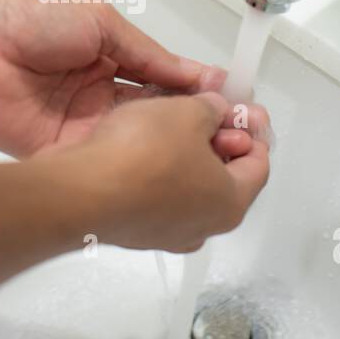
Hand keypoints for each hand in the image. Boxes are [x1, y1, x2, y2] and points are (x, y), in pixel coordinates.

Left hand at [0, 0, 249, 156]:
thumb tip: (197, 75)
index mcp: (113, 60)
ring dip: (171, 148)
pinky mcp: (63, 155)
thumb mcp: (104, 24)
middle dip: (195, 126)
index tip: (235, 104)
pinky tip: (162, 167)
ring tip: (209, 152)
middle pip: (158, 119)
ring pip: (137, 144)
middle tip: (234, 135)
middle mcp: (101, 98)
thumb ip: (150, 56)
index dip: (201, 93)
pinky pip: (104, 163)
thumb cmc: (27, 19)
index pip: (167, 82)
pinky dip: (132, 165)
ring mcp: (83, 129)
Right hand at [52, 91, 270, 252]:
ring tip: (168, 121)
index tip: (240, 104)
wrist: (80, 194)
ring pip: (187, 185)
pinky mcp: (132, 231)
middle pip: (223, 176)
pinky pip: (154, 195)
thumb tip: (214, 113)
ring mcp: (165, 233)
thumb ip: (210, 108)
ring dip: (184, 152)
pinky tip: (138, 144)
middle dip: (218, 137)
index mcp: (231, 203)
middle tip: (205, 109)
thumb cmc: (145, 153)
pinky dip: (155, 169)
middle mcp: (203, 227)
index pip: (259, 164)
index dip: (253, 128)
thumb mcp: (188, 112)